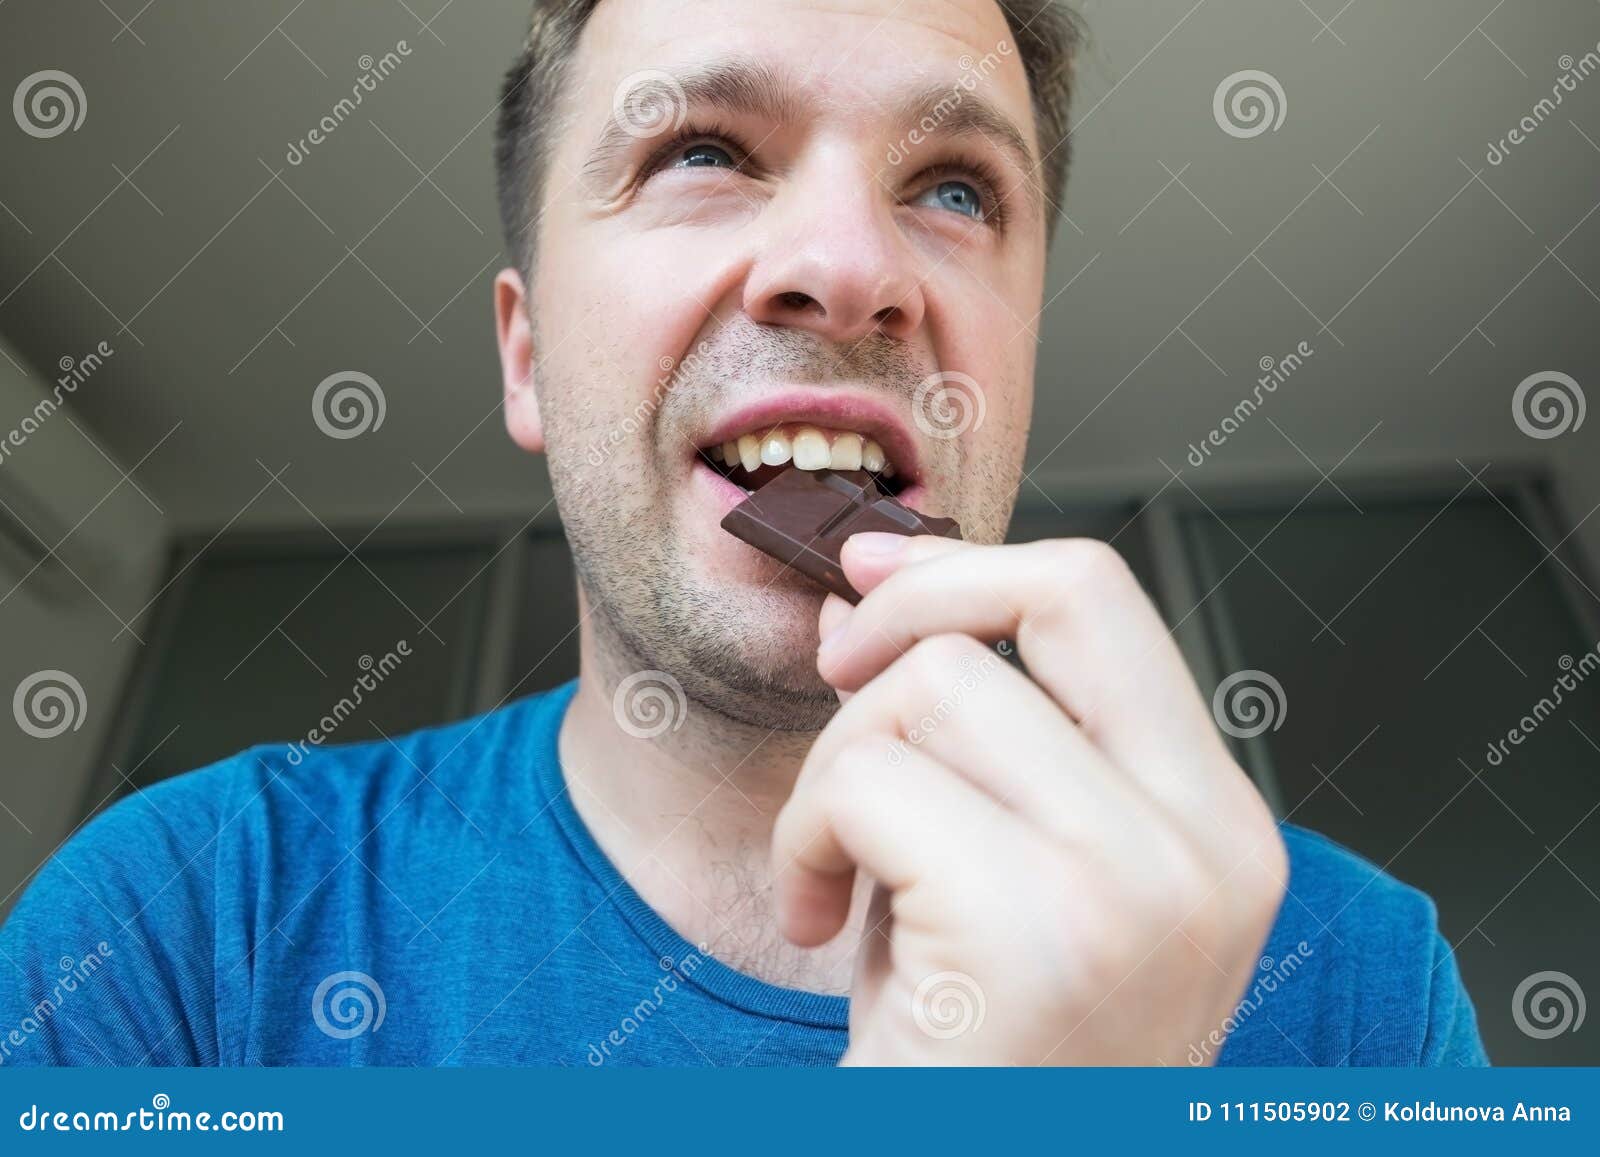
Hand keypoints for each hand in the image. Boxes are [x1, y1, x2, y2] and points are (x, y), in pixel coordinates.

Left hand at [771, 532, 1287, 1064]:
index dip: (975, 567)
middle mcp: (1208, 848)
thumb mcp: (1025, 881)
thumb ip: (1000, 748)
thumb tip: (891, 598)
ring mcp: (1137, 887)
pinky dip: (805, 841)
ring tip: (841, 877)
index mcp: (1218, 828)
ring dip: (840, 773)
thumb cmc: (977, 1054)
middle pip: (1045, 601)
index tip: (876, 578)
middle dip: (906, 614)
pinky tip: (816, 925)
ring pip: (932, 689)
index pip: (1109, 605)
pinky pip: (868, 783)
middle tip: (836, 674)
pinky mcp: (1039, 929)